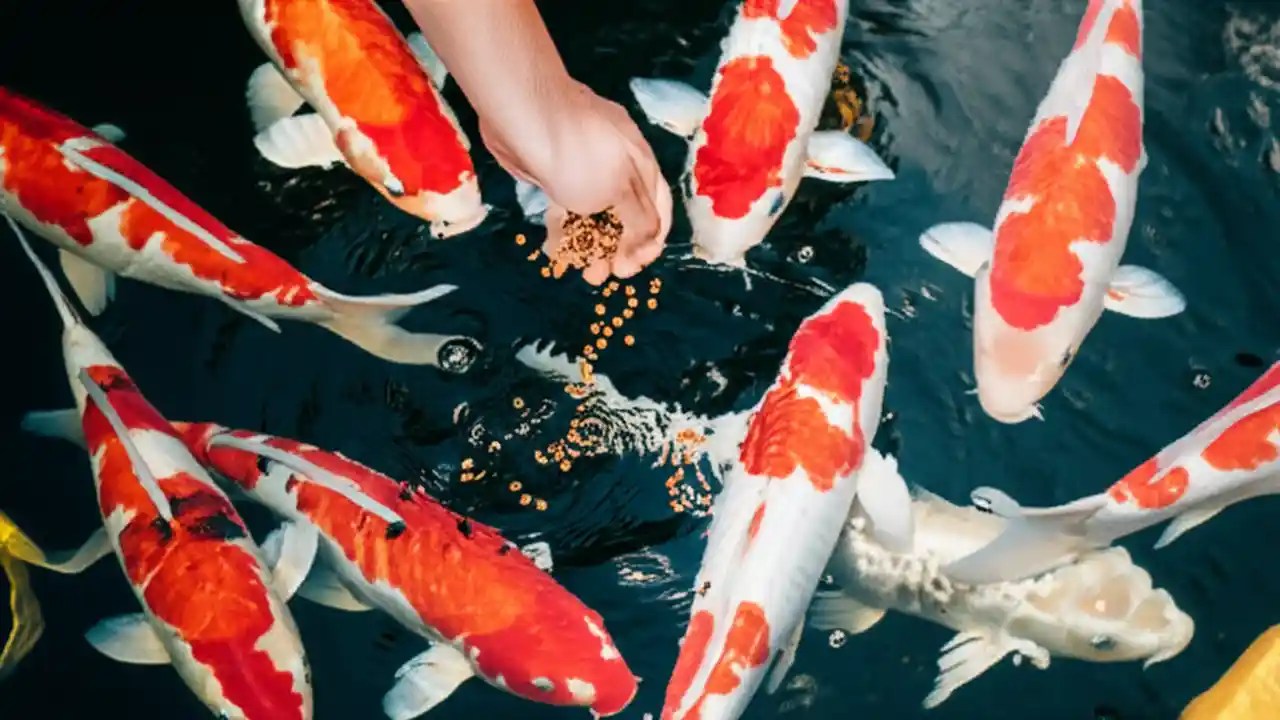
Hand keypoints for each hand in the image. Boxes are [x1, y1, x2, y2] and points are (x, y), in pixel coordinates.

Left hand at [481, 81, 672, 284]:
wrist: (526, 117)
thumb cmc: (582, 155)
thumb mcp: (621, 191)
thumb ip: (641, 221)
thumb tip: (648, 244)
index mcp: (643, 168)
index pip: (659, 211)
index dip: (650, 244)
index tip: (631, 269)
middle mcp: (618, 168)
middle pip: (626, 216)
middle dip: (618, 250)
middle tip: (603, 276)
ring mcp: (585, 170)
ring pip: (594, 216)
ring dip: (591, 245)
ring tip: (582, 272)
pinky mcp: (553, 174)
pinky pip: (564, 209)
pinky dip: (563, 230)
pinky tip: (555, 251)